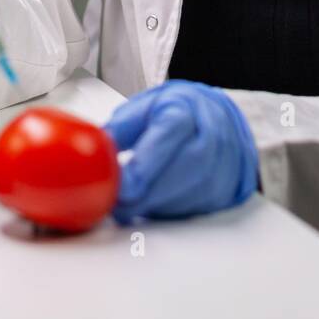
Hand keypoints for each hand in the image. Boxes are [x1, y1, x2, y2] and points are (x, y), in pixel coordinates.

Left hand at [104, 80, 258, 222]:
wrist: (217, 117)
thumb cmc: (179, 112)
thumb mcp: (145, 107)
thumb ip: (120, 129)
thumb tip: (94, 152)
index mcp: (186, 110)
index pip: (168, 137)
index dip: (143, 168)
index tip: (119, 187)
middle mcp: (211, 135)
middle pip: (185, 169)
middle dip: (147, 194)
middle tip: (118, 206)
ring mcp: (224, 163)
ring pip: (193, 193)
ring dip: (157, 206)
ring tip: (131, 207)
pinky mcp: (225, 189)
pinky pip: (198, 207)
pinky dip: (171, 212)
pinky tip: (154, 205)